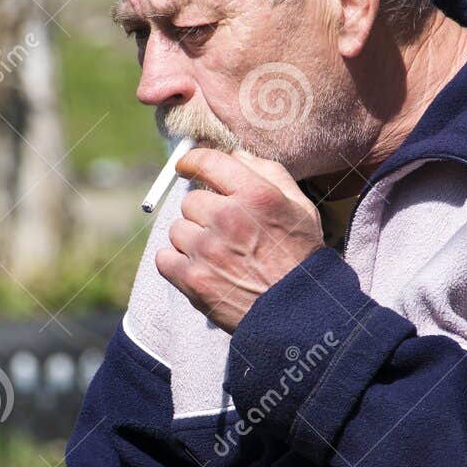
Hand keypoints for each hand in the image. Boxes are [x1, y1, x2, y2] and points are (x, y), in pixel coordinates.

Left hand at [155, 147, 324, 332]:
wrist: (298, 314)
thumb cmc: (301, 257)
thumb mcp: (299, 206)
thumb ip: (268, 173)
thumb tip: (234, 153)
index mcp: (256, 195)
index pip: (207, 162)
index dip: (192, 161)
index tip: (186, 166)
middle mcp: (228, 217)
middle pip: (191, 200)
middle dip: (203, 213)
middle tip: (223, 231)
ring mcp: (207, 249)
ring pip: (177, 230)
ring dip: (192, 240)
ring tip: (217, 256)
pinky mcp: (192, 278)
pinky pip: (165, 258)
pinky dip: (177, 263)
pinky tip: (200, 269)